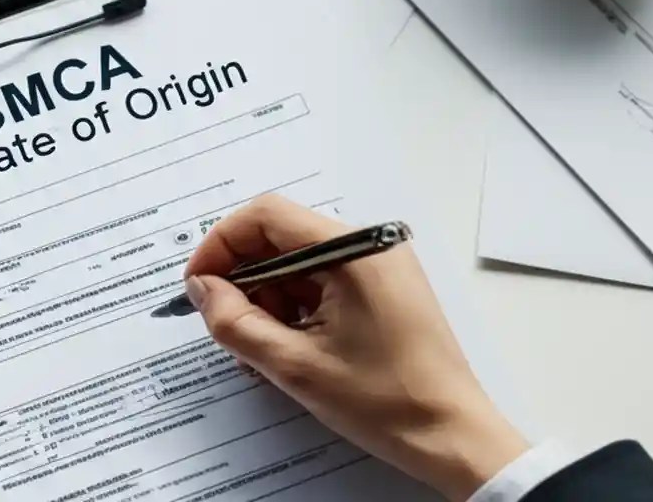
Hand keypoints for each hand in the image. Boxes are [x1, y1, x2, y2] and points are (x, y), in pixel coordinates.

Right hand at [184, 195, 527, 501]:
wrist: (452, 437)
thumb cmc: (387, 402)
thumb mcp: (294, 365)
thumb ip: (235, 321)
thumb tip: (201, 289)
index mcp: (353, 250)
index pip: (266, 216)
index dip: (222, 244)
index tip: (199, 285)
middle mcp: (368, 245)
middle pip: (280, 236)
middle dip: (244, 279)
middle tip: (226, 325)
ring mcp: (378, 265)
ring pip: (297, 261)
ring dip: (268, 297)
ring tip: (262, 348)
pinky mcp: (382, 287)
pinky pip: (322, 279)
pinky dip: (295, 306)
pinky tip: (289, 346)